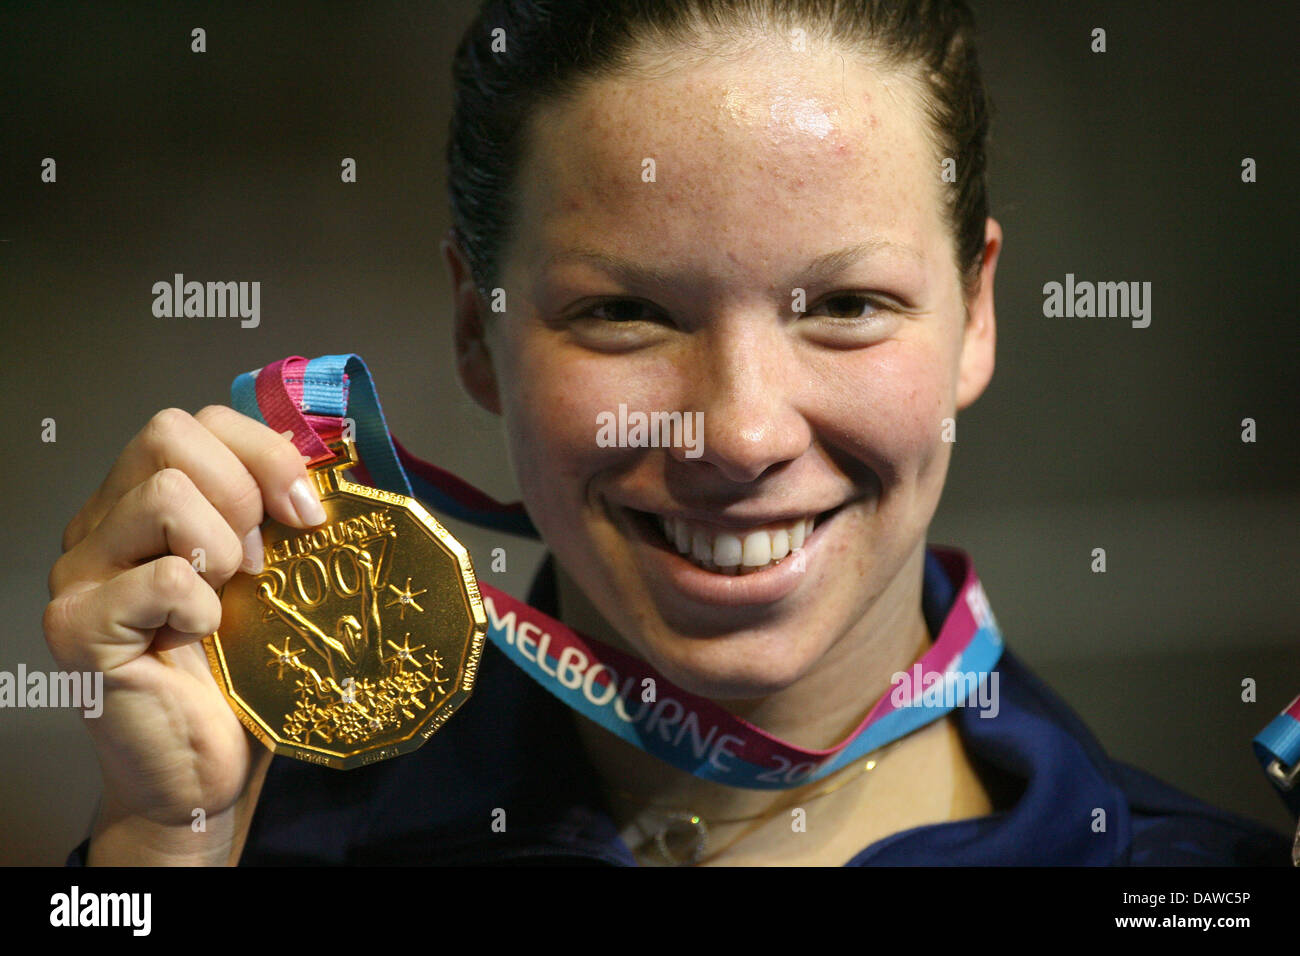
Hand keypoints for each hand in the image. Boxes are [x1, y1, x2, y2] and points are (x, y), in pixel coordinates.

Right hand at [43, 406, 325, 863]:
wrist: (206, 769)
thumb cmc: (244, 674)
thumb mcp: (277, 576)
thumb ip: (285, 515)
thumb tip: (340, 465)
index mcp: (147, 501)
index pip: (199, 421)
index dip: (265, 453)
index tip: (306, 513)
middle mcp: (103, 524)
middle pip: (169, 433)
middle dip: (242, 490)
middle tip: (259, 561)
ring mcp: (81, 572)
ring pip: (164, 494)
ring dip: (222, 549)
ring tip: (227, 600)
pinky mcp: (78, 626)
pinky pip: (161, 578)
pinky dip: (201, 607)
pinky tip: (200, 638)